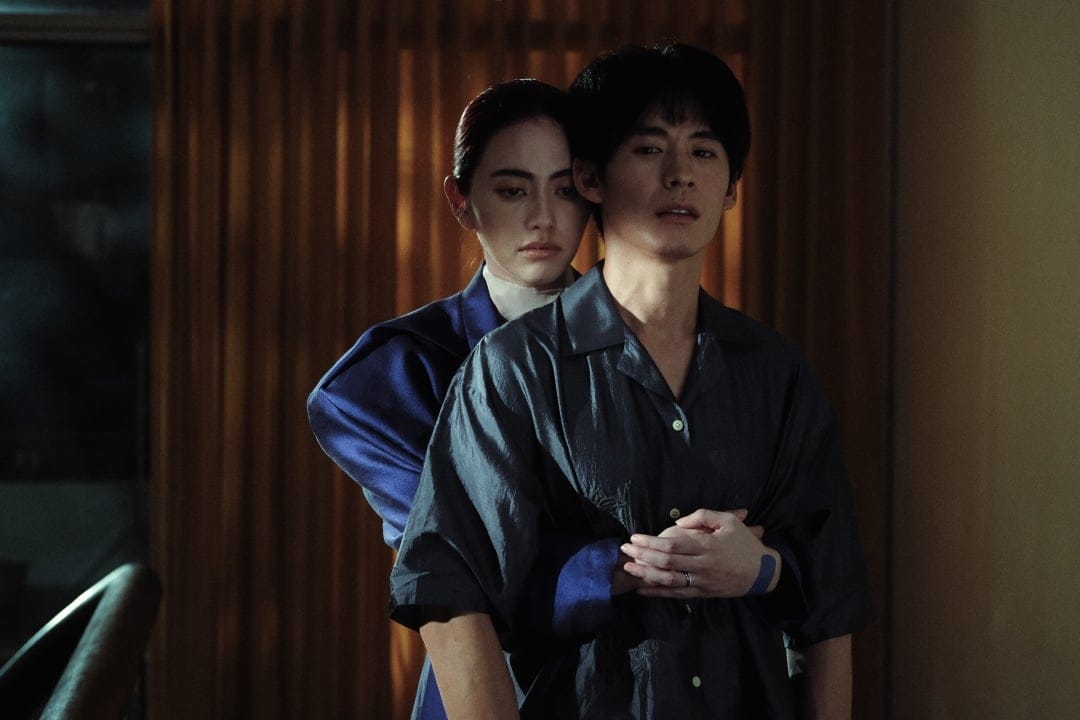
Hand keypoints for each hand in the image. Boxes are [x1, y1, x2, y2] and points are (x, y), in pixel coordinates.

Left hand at [619, 508, 778, 598]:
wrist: (764, 572)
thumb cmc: (745, 543)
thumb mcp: (729, 521)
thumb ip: (703, 516)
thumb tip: (677, 523)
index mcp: (707, 546)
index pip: (672, 545)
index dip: (650, 542)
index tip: (635, 537)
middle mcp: (703, 566)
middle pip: (666, 563)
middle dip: (642, 556)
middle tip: (625, 550)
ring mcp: (702, 582)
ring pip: (669, 581)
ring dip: (645, 575)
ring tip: (628, 569)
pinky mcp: (703, 594)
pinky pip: (677, 595)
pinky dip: (658, 593)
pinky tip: (643, 589)